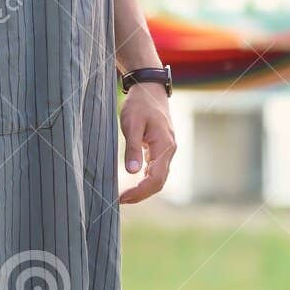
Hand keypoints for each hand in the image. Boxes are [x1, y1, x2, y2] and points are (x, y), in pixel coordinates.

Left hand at [118, 84, 175, 203]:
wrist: (150, 88)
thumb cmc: (140, 104)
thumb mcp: (132, 123)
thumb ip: (133, 148)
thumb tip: (131, 172)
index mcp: (164, 145)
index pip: (156, 178)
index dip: (140, 192)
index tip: (121, 197)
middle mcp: (169, 150)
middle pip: (159, 182)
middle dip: (141, 194)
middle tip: (120, 200)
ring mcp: (167, 149)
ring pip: (159, 177)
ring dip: (144, 189)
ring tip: (125, 195)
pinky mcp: (161, 148)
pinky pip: (157, 170)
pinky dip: (146, 180)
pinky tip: (133, 182)